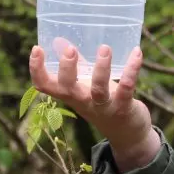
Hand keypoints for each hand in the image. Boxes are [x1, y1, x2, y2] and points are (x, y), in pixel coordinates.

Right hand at [29, 42, 153, 156]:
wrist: (128, 134)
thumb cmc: (104, 103)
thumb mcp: (86, 86)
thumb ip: (76, 64)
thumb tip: (59, 40)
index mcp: (70, 95)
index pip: (45, 86)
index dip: (37, 70)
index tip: (36, 48)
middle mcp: (83, 102)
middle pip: (68, 88)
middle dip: (67, 69)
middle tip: (70, 49)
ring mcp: (103, 106)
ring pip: (98, 89)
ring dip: (101, 68)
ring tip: (104, 47)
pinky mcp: (124, 107)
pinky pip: (127, 88)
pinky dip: (132, 69)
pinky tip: (137, 53)